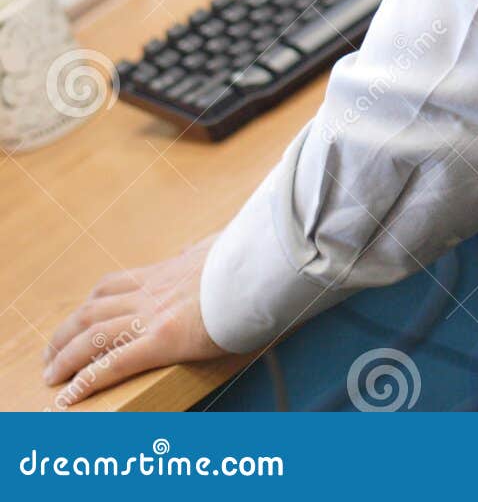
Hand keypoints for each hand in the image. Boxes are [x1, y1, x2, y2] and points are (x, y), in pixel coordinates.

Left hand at [42, 232, 231, 406]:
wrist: (259, 266)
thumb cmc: (246, 259)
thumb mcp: (218, 247)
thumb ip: (202, 252)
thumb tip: (200, 247)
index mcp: (164, 273)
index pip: (113, 286)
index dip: (89, 305)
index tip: (78, 319)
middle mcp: (151, 292)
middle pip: (92, 309)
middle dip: (65, 332)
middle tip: (51, 354)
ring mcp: (154, 315)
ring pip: (92, 334)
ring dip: (65, 354)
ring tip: (52, 375)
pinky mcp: (164, 339)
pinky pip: (115, 363)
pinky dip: (88, 380)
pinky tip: (71, 397)